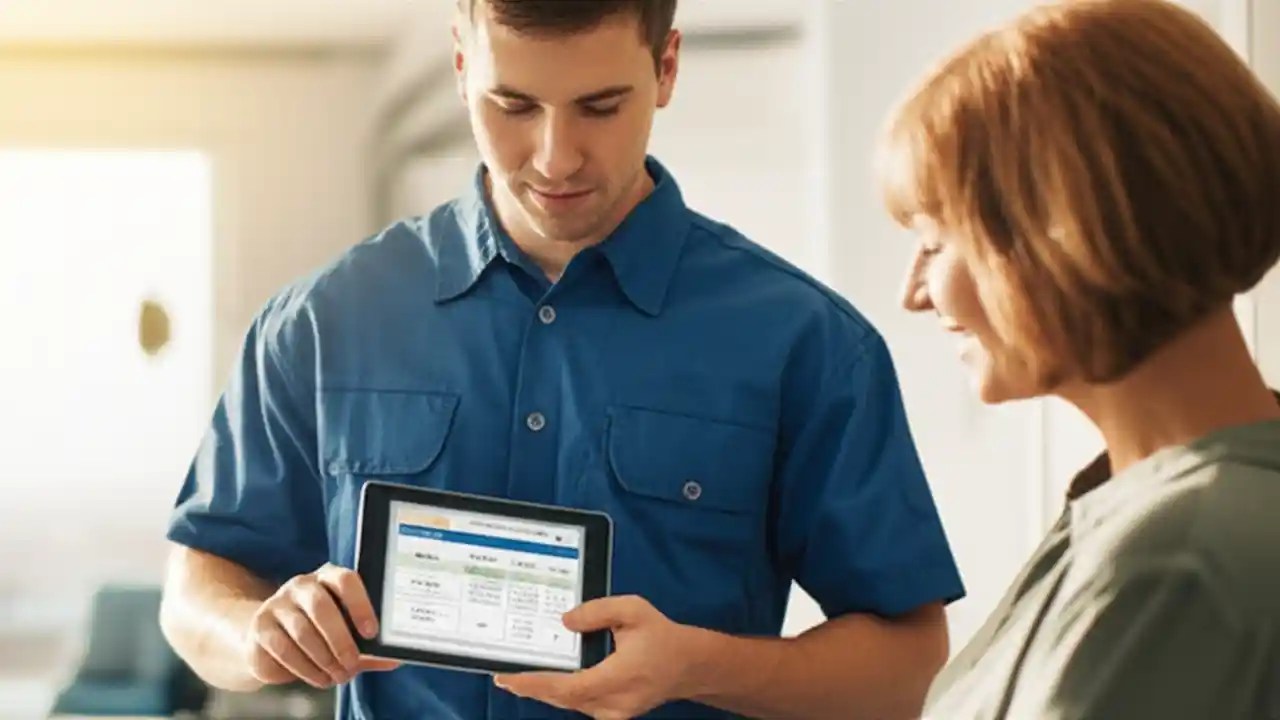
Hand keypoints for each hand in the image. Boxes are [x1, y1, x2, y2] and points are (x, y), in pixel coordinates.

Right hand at [244, 563, 399, 687]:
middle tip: (353, 664)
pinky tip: (320, 678)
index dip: (360, 605)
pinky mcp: (261, 627)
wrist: (271, 641)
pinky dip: (306, 669)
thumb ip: (369, 646)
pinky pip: (284, 649)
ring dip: (324, 659)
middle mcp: (301, 585)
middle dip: (340, 640)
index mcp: (328, 577)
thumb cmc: (319, 634)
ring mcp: (277, 604)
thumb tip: (395, 658)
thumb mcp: (346, 635)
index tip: (372, 632)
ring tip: (338, 675)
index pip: (345, 580)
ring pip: (303, 632)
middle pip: (321, 606)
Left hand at [495, 596, 702, 719]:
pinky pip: (580, 706)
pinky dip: (560, 696)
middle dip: (532, 689)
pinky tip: (544, 685)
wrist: (688, 665)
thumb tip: (565, 621)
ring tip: (517, 679)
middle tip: (503, 678)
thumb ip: (598, 612)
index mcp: (619, 676)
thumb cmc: (661, 635)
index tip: (510, 678)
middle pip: (563, 700)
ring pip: (570, 705)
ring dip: (544, 693)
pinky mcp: (613, 715)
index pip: (569, 687)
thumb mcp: (634, 610)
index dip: (537, 684)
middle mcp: (614, 702)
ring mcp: (614, 714)